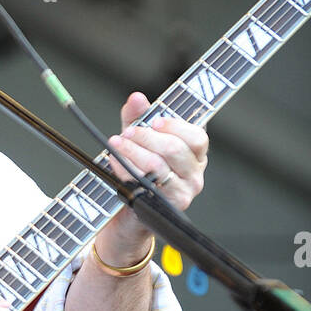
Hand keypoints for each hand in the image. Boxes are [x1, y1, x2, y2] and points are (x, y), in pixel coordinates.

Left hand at [100, 92, 208, 261]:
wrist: (132, 212)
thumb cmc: (140, 171)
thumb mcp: (140, 140)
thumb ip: (139, 117)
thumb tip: (137, 98)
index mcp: (195, 156)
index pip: (197, 137)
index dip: (175, 126)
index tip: (154, 121)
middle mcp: (195, 175)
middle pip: (175, 149)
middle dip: (146, 137)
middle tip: (127, 131)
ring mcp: (183, 193)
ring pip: (158, 165)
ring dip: (133, 151)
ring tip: (115, 143)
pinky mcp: (165, 207)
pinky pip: (144, 182)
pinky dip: (125, 169)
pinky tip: (113, 161)